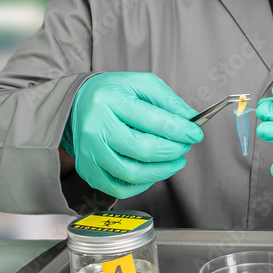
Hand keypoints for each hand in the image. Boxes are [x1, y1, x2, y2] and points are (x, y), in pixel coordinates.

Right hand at [62, 72, 202, 197]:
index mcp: (110, 101)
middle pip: (143, 150)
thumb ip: (168, 100)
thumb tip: (189, 119)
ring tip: (175, 160)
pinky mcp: (88, 170)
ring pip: (132, 173)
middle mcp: (95, 128)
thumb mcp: (141, 84)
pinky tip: (154, 171)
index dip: (180, 130)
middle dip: (173, 150)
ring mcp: (89, 152)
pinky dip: (143, 184)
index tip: (195, 133)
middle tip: (184, 146)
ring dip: (162, 171)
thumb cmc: (112, 93)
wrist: (77, 104)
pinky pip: (120, 188)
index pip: (153, 120)